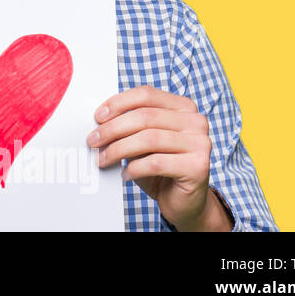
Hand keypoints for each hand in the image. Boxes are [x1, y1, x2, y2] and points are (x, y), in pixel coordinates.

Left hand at [87, 85, 225, 230]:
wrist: (184, 201)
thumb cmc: (161, 168)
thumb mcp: (143, 141)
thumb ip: (129, 126)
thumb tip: (100, 121)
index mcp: (183, 107)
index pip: (146, 94)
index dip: (118, 103)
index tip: (98, 117)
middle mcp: (196, 121)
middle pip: (145, 116)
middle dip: (112, 129)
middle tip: (93, 140)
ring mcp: (201, 143)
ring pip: (149, 139)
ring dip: (118, 149)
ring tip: (103, 159)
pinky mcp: (198, 166)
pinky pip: (156, 163)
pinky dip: (134, 168)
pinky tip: (125, 174)